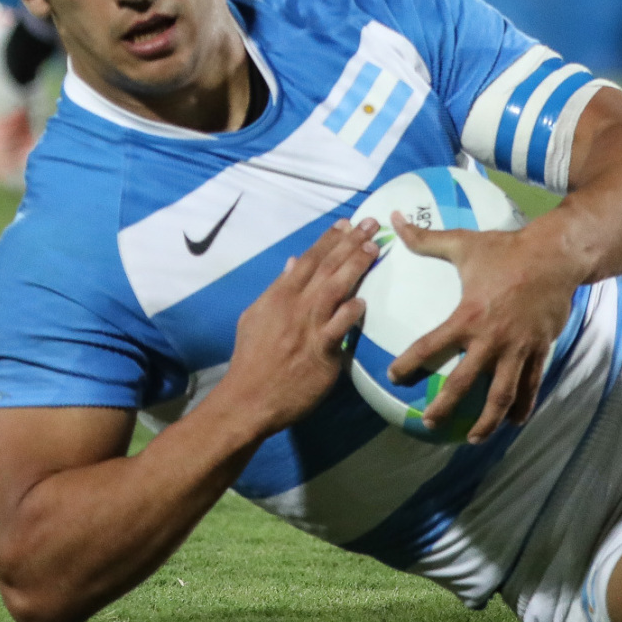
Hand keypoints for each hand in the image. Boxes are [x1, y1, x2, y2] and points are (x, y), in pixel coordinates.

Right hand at [221, 217, 377, 434]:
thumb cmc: (252, 359)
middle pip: (325, 268)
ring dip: (354, 267)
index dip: (328, 240)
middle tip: (371, 224)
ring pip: (334, 290)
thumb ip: (277, 289)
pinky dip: (350, 314)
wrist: (247, 399)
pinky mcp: (320, 354)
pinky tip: (363, 301)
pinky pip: (338, 329)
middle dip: (349, 243)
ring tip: (373, 248)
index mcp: (278, 296)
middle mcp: (294, 307)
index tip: (346, 222)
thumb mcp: (255, 317)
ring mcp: (308, 329)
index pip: (306, 260)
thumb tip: (291, 262)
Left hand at [386, 212, 579, 442]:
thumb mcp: (464, 244)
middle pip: (464, 382)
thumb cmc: (506, 250)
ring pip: (502, 394)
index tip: (395, 377)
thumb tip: (393, 221)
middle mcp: (492, 338)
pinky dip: (523, 406)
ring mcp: (518, 348)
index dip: (409, 364)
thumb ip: (426, 239)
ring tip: (473, 438)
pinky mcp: (540, 350)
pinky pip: (531, 384)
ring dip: (487, 420)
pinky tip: (514, 422)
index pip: (431, 347)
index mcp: (469, 316)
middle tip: (429, 421)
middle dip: (444, 406)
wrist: (557, 255)